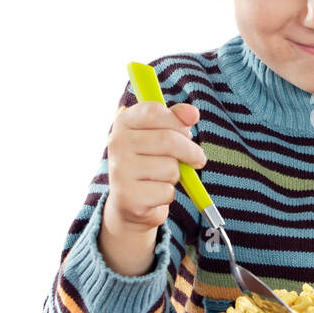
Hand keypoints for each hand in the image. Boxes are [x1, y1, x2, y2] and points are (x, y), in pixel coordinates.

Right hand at [100, 99, 205, 275]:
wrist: (129, 201)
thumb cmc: (150, 161)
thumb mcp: (161, 134)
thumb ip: (176, 119)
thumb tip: (192, 113)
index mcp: (123, 122)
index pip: (154, 111)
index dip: (177, 122)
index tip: (188, 133)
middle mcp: (116, 143)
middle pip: (168, 140)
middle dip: (190, 151)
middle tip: (197, 159)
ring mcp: (120, 170)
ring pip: (170, 168)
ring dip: (176, 175)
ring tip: (163, 177)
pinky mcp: (127, 196)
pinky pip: (166, 191)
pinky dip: (168, 194)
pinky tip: (154, 194)